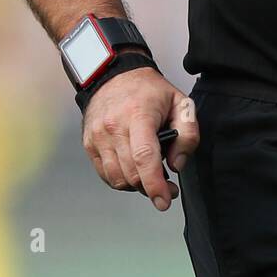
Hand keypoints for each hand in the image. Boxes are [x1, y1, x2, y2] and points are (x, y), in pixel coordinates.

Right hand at [80, 67, 199, 210]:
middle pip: (131, 173)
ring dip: (136, 186)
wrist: (114, 75)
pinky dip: (121, 179)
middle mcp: (113, 127)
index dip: (154, 184)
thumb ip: (188, 133)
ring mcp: (98, 136)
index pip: (144, 157)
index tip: (164, 200)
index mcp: (138, 115)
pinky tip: (134, 171)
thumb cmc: (150, 90)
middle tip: (168, 187)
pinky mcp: (89, 143)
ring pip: (117, 178)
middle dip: (151, 188)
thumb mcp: (180, 102)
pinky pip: (105, 174)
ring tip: (151, 178)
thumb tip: (177, 165)